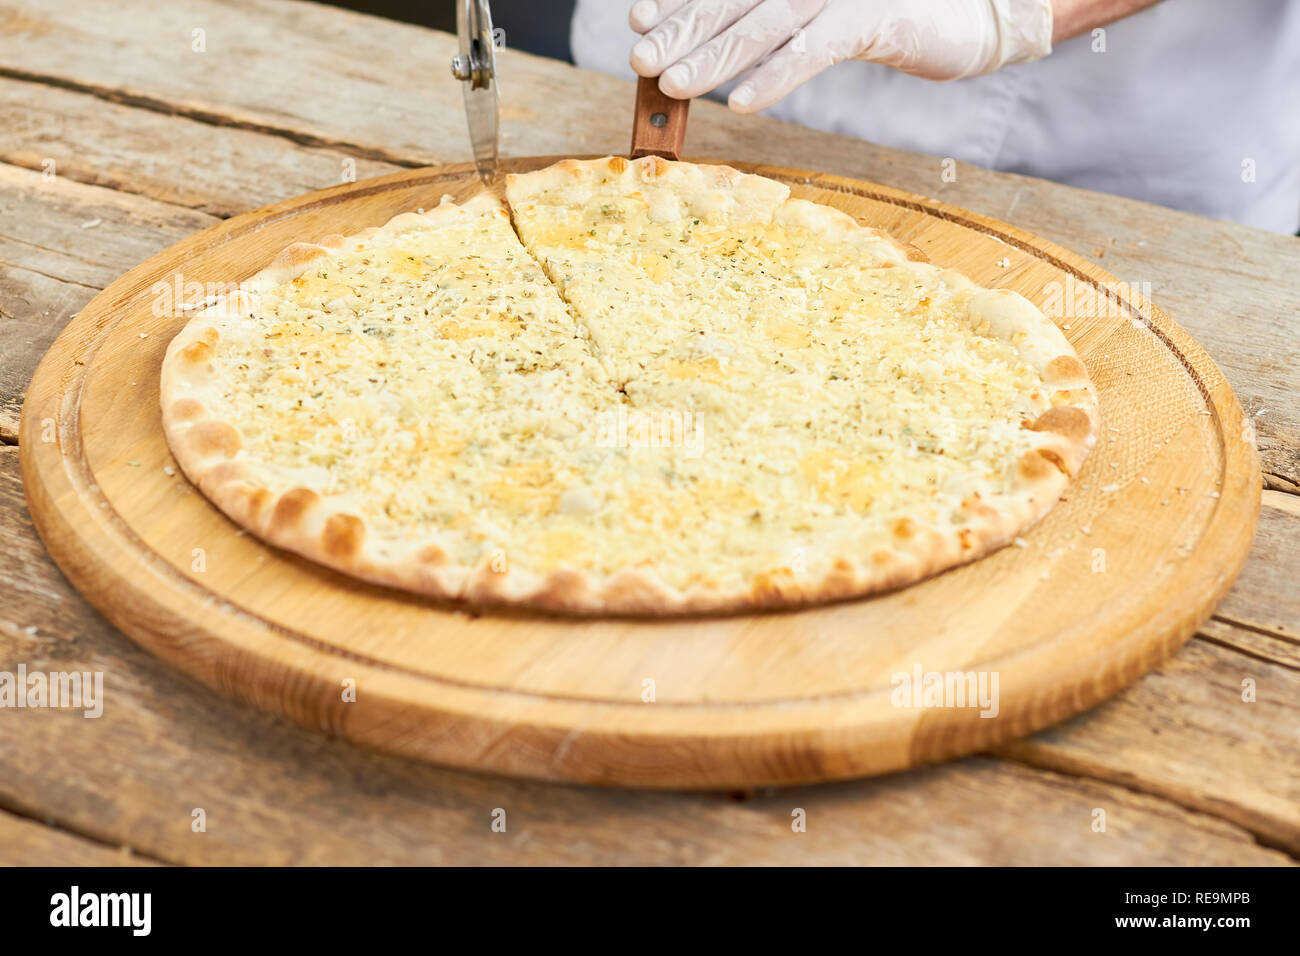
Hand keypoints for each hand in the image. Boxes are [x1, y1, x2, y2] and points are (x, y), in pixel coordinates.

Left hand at [628, 0, 1053, 112]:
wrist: (974, 9)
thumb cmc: (889, 10)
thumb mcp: (825, 8)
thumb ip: (772, 15)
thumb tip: (707, 44)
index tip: (640, 22)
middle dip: (684, 28)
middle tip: (640, 58)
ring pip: (767, 21)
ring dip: (718, 56)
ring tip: (676, 84)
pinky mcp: (875, 14)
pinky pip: (818, 47)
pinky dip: (778, 74)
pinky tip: (744, 103)